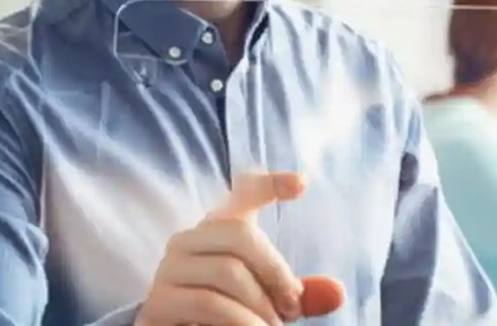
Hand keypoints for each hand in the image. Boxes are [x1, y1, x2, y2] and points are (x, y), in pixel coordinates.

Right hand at [134, 172, 345, 325]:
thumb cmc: (226, 315)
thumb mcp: (267, 301)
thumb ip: (299, 294)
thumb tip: (337, 292)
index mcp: (218, 231)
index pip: (241, 194)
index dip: (269, 184)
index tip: (300, 184)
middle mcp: (189, 240)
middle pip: (240, 234)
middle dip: (275, 271)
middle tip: (293, 306)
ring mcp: (169, 269)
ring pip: (227, 272)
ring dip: (260, 304)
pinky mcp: (159, 301)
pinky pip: (208, 303)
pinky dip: (240, 321)